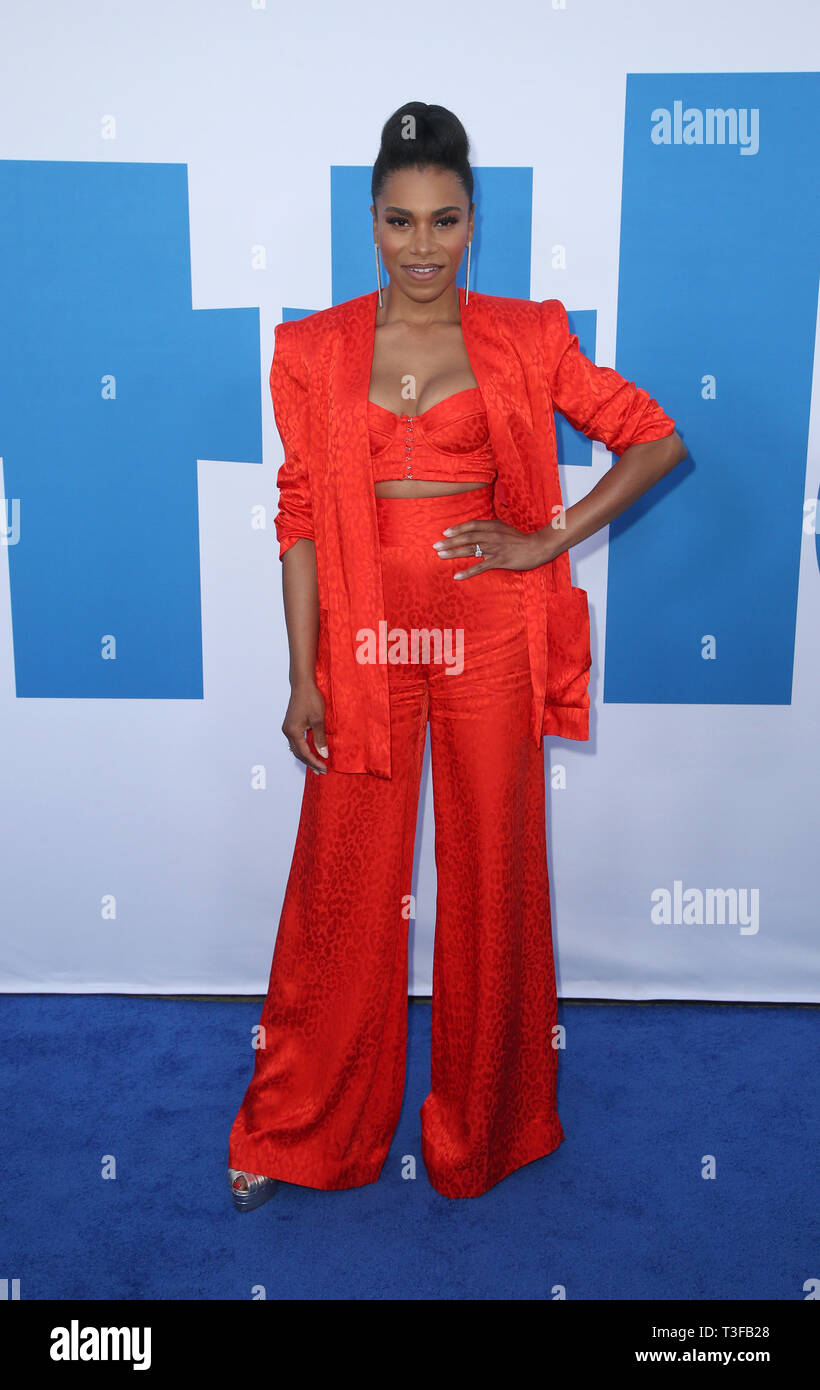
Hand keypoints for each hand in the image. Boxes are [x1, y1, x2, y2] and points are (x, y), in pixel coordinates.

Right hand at [282, 680, 327, 773]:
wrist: (302, 685)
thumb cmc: (310, 699)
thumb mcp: (319, 720)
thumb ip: (320, 739)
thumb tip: (323, 754)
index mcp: (293, 732)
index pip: (305, 753)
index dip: (315, 762)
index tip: (324, 768)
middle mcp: (287, 731)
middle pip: (298, 753)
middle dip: (310, 763)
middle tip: (321, 771)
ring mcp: (287, 728)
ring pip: (296, 748)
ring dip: (306, 757)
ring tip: (316, 764)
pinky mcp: (290, 724)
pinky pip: (295, 741)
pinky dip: (303, 749)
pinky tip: (310, 751)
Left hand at [432, 518, 555, 577]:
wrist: (537, 547)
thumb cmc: (519, 539)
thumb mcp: (503, 528)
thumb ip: (489, 528)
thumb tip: (474, 530)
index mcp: (493, 526)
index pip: (471, 525)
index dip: (457, 529)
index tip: (445, 533)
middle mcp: (492, 535)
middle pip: (467, 537)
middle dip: (450, 542)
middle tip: (436, 546)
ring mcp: (495, 548)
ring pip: (471, 550)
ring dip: (454, 553)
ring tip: (441, 556)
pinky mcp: (499, 561)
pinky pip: (480, 567)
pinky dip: (467, 572)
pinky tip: (457, 576)